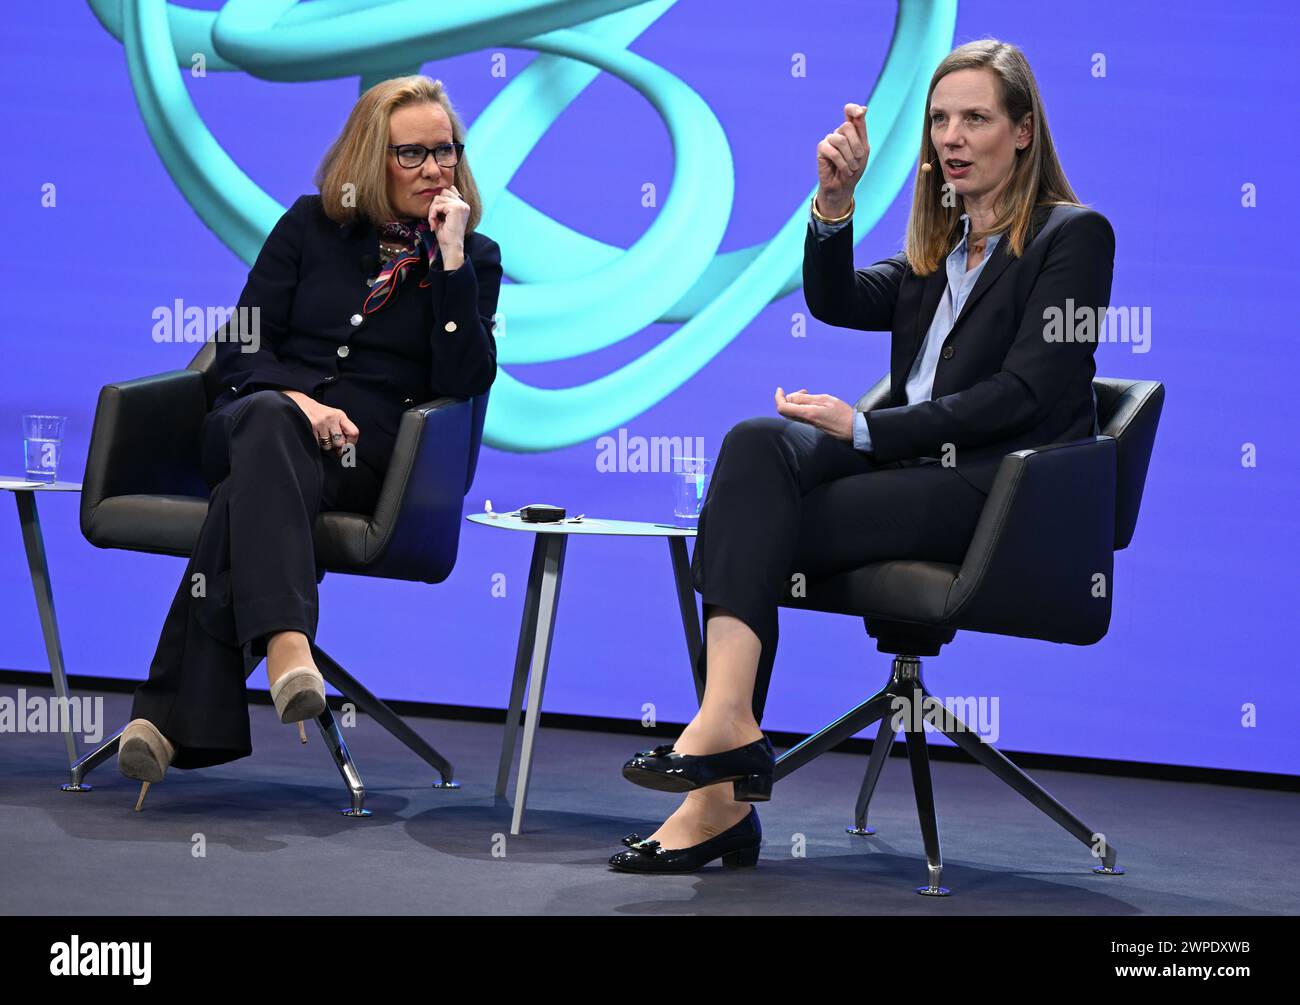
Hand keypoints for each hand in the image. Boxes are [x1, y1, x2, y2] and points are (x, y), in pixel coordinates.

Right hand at [281, 390, 358, 455]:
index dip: (351, 443)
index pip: (354, 432)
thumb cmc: (319, 413)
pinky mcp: (311, 427)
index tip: (347, 447)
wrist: (300, 403)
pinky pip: (318, 444)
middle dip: (335, 446)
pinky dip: (317, 444)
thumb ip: (341, 430)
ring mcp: (321, 422)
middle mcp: (332, 418)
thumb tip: (343, 451)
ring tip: (321, 436)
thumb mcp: (333, 417)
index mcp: (340, 415)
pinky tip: (314, 436)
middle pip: (340, 442)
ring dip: (325, 445)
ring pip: (328, 446)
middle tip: (331, 442)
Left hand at [427, 184, 468, 268]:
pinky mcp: (456, 208)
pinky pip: (437, 205)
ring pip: (438, 198)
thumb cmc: (446, 235)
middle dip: (435, 205)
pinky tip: (434, 224)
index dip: (440, 201)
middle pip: (443, 192)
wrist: (451, 247)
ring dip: (432, 211)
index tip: (437, 215)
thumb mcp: (443, 216)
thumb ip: (442, 204)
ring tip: (434, 223)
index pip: (449, 190)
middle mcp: (464, 204)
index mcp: (462, 206)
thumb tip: (435, 195)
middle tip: (434, 219)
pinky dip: (432, 215)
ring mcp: (461, 206)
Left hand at [774, 386, 854, 441]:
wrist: (853, 430)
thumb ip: (805, 399)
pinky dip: (801, 407)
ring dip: (796, 401)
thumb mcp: (825, 400)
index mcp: (807, 414)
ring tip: (808, 394)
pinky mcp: (812, 426)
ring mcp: (807, 425)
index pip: (783, 408)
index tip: (780, 389)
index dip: (778, 398)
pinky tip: (812, 403)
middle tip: (804, 391)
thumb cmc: (842, 414)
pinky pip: (799, 416)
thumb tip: (790, 397)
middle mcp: (804, 421)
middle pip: (786, 409)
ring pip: (792, 412)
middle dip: (790, 397)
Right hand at [815, 103, 869, 218]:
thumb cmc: (855, 169)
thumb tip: (863, 108)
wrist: (844, 187)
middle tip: (859, 159)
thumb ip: (861, 129)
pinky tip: (844, 170)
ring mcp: (829, 140)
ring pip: (840, 140)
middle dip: (856, 145)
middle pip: (847, 126)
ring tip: (852, 168)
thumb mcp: (863, 149)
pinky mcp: (821, 149)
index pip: (850, 111)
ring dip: (850, 157)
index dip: (853, 109)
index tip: (860, 112)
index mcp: (851, 130)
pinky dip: (841, 163)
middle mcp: (839, 132)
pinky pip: (832, 151)